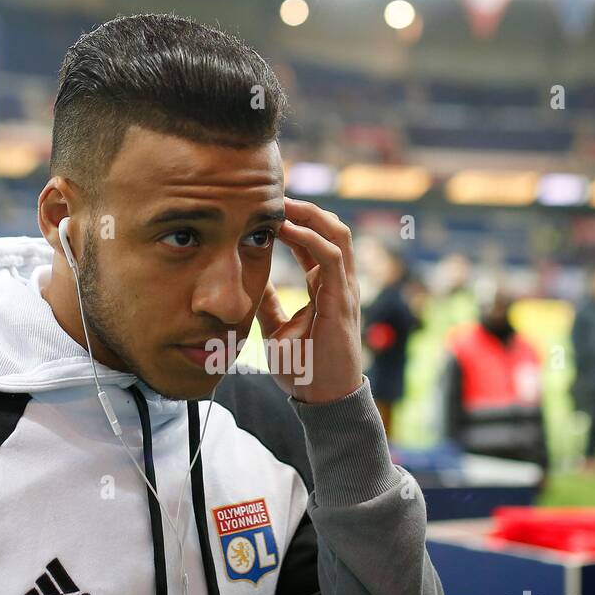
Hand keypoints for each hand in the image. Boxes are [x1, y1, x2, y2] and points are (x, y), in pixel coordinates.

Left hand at [255, 198, 363, 403]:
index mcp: (326, 288)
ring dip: (310, 214)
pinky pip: (330, 258)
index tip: (268, 208)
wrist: (323, 400)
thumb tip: (251, 283)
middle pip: (331, 229)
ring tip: (283, 202)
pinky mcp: (340, 301)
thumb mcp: (277, 330)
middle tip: (275, 194)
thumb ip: (269, 305)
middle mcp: (340, 284)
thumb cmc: (306, 369)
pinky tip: (288, 228)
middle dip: (306, 208)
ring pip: (337, 234)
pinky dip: (311, 237)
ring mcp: (344, 291)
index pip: (316, 242)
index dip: (296, 221)